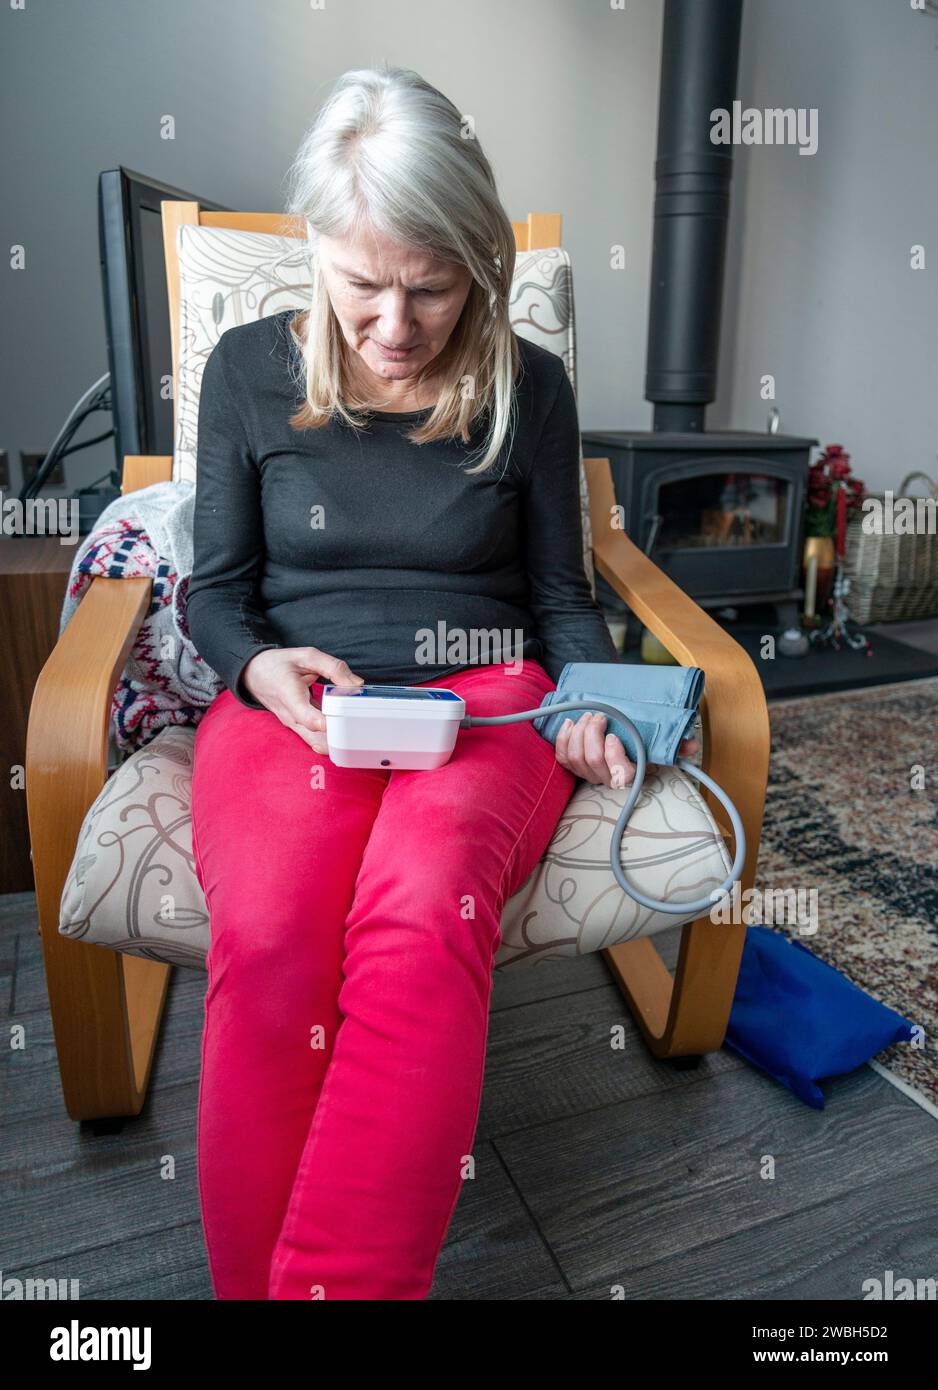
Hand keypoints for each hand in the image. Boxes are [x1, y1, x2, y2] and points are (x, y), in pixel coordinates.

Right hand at [241, 646, 365, 753]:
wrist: (254, 674)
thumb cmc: (279, 664)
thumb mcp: (306, 656)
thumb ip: (333, 668)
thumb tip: (357, 684)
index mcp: (289, 695)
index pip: (308, 719)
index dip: (327, 724)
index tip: (344, 721)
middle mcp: (290, 716)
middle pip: (317, 738)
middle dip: (339, 737)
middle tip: (360, 726)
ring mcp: (293, 725)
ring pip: (317, 742)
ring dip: (336, 740)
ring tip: (356, 729)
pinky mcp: (298, 727)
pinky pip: (316, 739)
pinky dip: (331, 737)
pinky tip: (346, 729)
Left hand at [553, 711, 699, 788]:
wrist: (621, 746)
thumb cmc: (640, 746)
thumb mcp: (659, 747)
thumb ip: (676, 747)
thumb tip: (691, 745)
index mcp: (629, 776)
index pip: (617, 772)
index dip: (611, 753)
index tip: (614, 735)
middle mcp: (607, 779)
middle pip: (592, 759)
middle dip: (592, 733)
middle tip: (599, 716)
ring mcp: (588, 774)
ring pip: (576, 756)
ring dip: (578, 732)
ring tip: (588, 716)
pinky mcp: (573, 767)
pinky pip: (562, 757)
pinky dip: (562, 738)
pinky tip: (569, 723)